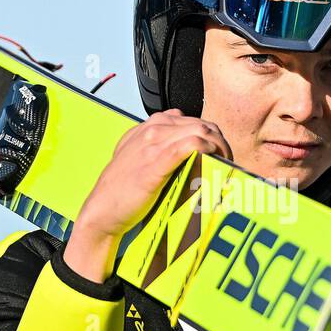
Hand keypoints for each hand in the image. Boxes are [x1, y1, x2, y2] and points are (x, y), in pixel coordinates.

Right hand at [63, 110, 231, 282]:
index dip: (210, 136)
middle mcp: (152, 129)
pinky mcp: (156, 160)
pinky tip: (214, 160)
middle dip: (220, 141)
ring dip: (219, 146)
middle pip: (201, 124)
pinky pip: (192, 144)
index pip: (192, 120)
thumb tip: (184, 144)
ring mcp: (153, 142)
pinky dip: (208, 148)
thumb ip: (157, 147)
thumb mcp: (137, 159)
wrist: (103, 210)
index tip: (218, 155)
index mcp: (148, 126)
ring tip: (225, 164)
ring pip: (200, 130)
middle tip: (227, 162)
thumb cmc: (121, 191)